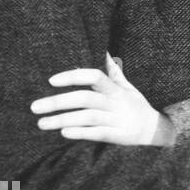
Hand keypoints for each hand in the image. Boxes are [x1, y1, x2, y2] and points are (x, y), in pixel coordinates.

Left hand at [31, 53, 173, 144]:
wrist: (155, 130)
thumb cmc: (136, 106)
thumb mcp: (128, 88)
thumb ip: (114, 73)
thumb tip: (106, 53)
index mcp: (115, 89)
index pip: (94, 77)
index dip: (73, 77)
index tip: (51, 81)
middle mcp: (116, 103)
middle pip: (85, 99)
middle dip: (58, 102)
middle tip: (34, 107)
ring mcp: (118, 119)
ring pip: (87, 117)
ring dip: (62, 120)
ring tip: (41, 123)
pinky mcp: (119, 136)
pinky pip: (97, 134)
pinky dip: (81, 133)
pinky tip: (63, 133)